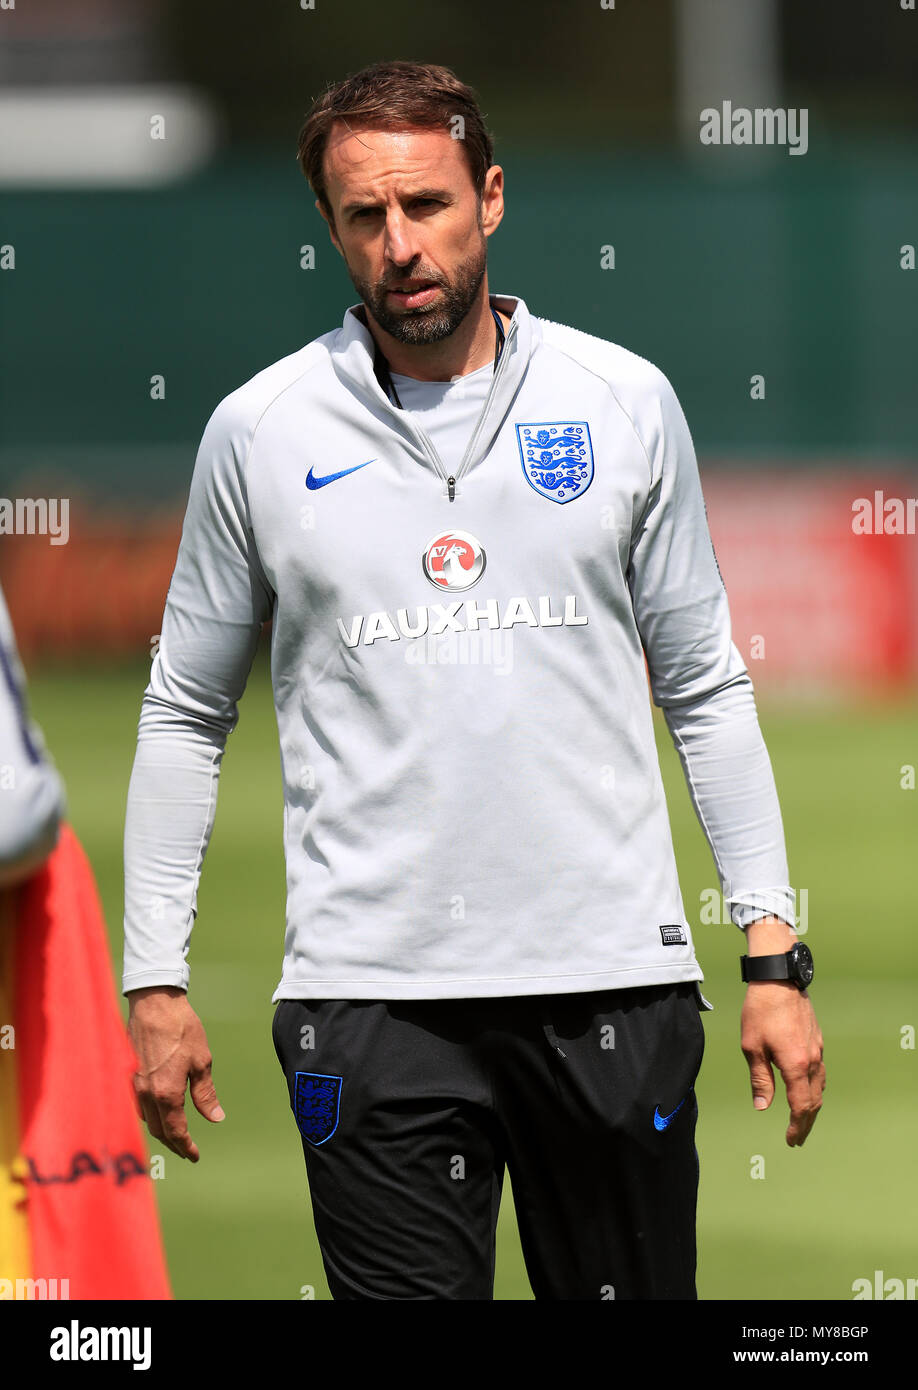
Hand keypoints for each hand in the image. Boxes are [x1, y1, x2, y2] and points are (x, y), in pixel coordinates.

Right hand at [127, 985, 223, 1161]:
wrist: (154, 1002)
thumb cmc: (181, 1028)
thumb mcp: (202, 1061)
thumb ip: (205, 1094)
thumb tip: (215, 1118)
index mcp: (166, 1093)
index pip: (175, 1131)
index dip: (186, 1147)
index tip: (194, 1155)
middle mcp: (146, 1094)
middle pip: (158, 1130)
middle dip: (173, 1144)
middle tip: (186, 1150)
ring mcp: (133, 1085)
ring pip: (145, 1119)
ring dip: (160, 1131)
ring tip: (174, 1136)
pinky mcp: (128, 1074)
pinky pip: (136, 1105)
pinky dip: (148, 1116)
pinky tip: (157, 1113)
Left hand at [741, 980, 824, 1145]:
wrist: (778, 980)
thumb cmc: (760, 1012)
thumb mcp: (752, 1047)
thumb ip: (760, 1079)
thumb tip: (762, 1107)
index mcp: (795, 1065)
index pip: (800, 1106)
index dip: (796, 1126)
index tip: (791, 1140)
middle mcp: (811, 1060)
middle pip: (814, 1101)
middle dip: (806, 1122)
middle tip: (798, 1138)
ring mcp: (817, 1050)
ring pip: (820, 1087)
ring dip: (812, 1106)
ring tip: (803, 1119)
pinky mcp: (817, 1040)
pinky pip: (820, 1072)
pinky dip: (815, 1088)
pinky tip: (808, 1089)